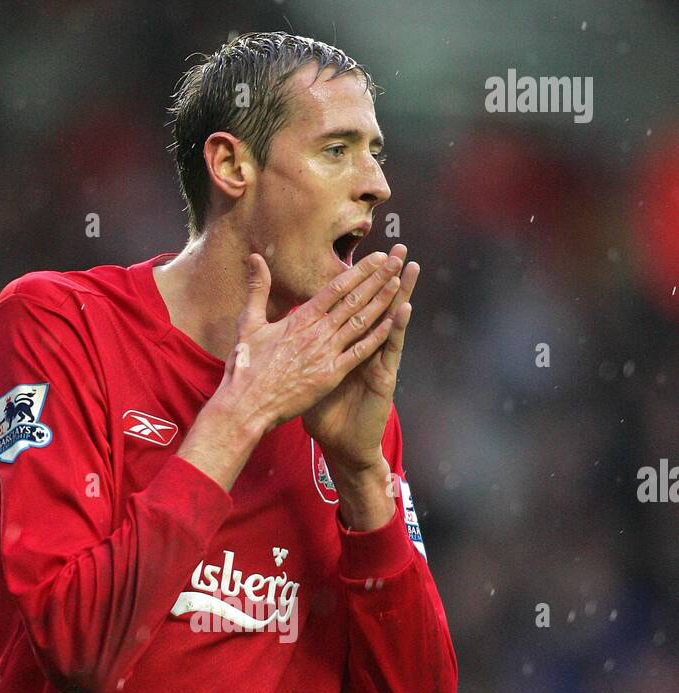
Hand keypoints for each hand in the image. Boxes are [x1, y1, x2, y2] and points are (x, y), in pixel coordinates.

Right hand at [217, 250, 403, 435]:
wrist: (247, 404)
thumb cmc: (246, 367)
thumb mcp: (248, 322)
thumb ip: (258, 289)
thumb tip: (256, 258)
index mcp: (300, 318)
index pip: (336, 288)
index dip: (359, 271)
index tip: (376, 258)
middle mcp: (317, 332)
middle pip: (354, 299)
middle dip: (377, 278)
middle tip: (397, 260)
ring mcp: (325, 353)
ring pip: (360, 322)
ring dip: (381, 301)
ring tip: (399, 283)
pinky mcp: (330, 375)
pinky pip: (359, 353)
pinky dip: (376, 337)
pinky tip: (392, 325)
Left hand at [302, 244, 418, 474]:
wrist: (341, 444)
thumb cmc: (326, 412)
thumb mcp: (306, 376)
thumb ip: (298, 352)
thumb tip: (283, 334)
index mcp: (343, 344)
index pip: (352, 306)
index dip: (360, 281)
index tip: (366, 254)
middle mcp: (362, 348)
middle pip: (375, 306)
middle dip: (385, 277)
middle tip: (397, 248)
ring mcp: (375, 362)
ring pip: (389, 322)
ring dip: (399, 294)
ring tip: (409, 268)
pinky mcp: (382, 378)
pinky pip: (389, 351)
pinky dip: (395, 329)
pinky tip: (404, 308)